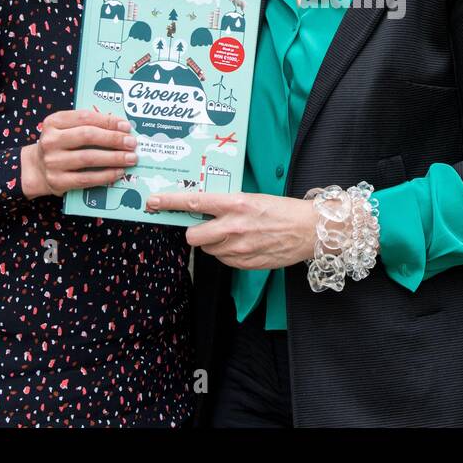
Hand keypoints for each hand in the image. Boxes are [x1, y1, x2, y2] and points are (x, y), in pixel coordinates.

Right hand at [20, 110, 137, 198]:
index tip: (126, 126)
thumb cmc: (60, 145)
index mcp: (54, 122)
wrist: (37, 169)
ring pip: (88, 158)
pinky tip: (119, 172)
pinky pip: (86, 178)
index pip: (85, 117)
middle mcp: (50, 140)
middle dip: (114, 139)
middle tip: (132, 143)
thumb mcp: (67, 129)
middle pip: (88, 136)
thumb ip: (88, 125)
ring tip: (131, 158)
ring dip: (114, 158)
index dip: (108, 121)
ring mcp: (52, 162)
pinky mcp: (57, 181)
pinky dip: (105, 175)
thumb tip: (122, 128)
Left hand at [146, 191, 318, 269]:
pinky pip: (224, 260)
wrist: (309, 230)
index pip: (194, 202)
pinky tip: (245, 244)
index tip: (153, 201)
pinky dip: (228, 254)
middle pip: (193, 236)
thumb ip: (227, 205)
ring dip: (214, 243)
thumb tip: (205, 208)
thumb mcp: (252, 199)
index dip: (169, 202)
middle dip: (195, 232)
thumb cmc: (284, 210)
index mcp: (235, 204)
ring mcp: (238, 248)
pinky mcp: (244, 264)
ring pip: (209, 250)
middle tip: (206, 227)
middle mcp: (233, 227)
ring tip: (236, 234)